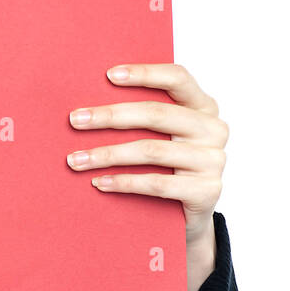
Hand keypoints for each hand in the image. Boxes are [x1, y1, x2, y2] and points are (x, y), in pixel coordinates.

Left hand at [66, 64, 227, 290]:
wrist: (190, 217)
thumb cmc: (169, 168)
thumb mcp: (164, 136)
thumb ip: (145, 116)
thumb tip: (92, 106)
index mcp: (204, 106)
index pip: (178, 78)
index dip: (145, 73)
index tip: (109, 75)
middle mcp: (214, 129)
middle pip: (156, 115)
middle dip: (110, 116)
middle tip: (76, 120)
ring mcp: (213, 161)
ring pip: (151, 150)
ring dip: (107, 154)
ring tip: (76, 159)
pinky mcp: (206, 191)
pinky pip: (156, 184)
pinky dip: (123, 182)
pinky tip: (98, 182)